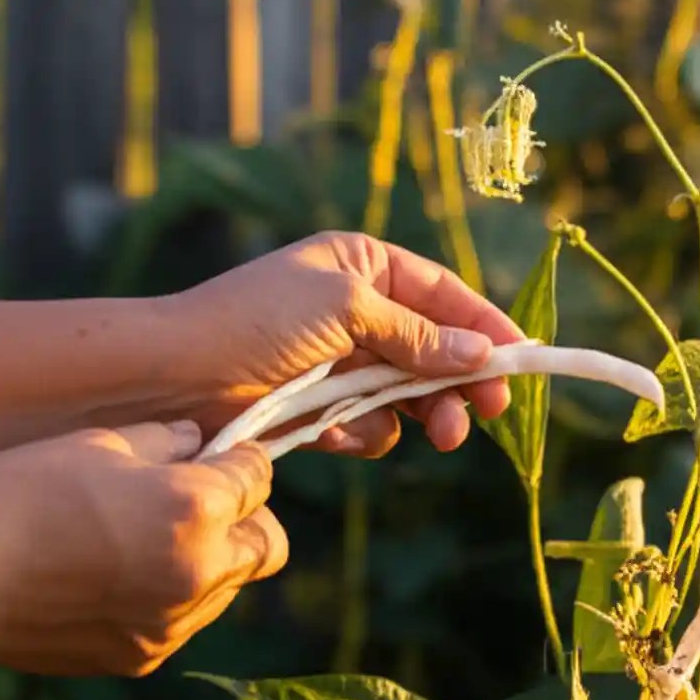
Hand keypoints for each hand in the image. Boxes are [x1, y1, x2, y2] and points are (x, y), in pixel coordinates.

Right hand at [0, 420, 283, 676]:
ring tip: (153, 537)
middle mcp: (199, 571)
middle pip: (268, 543)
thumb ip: (165, 441)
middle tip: (204, 498)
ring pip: (230, 585)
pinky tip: (122, 574)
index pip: (258, 476)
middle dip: (248, 516)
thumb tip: (196, 440)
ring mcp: (173, 622)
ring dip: (213, 558)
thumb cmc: (23, 492)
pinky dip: (174, 595)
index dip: (240, 458)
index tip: (222, 454)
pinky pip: (185, 620)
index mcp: (195, 508)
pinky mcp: (143, 656)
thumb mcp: (99, 443)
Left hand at [160, 231, 525, 456]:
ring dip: (421, 415)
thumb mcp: (347, 309)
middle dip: (461, 381)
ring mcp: (340, 362)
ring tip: (438, 434)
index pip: (443, 293)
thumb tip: (482, 352)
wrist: (176, 377)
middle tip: (485, 414)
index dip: (485, 324)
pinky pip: (368, 425)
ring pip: (408, 394)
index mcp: (363, 266)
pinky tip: (334, 433)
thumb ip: (417, 334)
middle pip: (435, 348)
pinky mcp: (320, 408)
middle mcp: (356, 310)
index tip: (522, 359)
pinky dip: (361, 433)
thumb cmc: (256, 321)